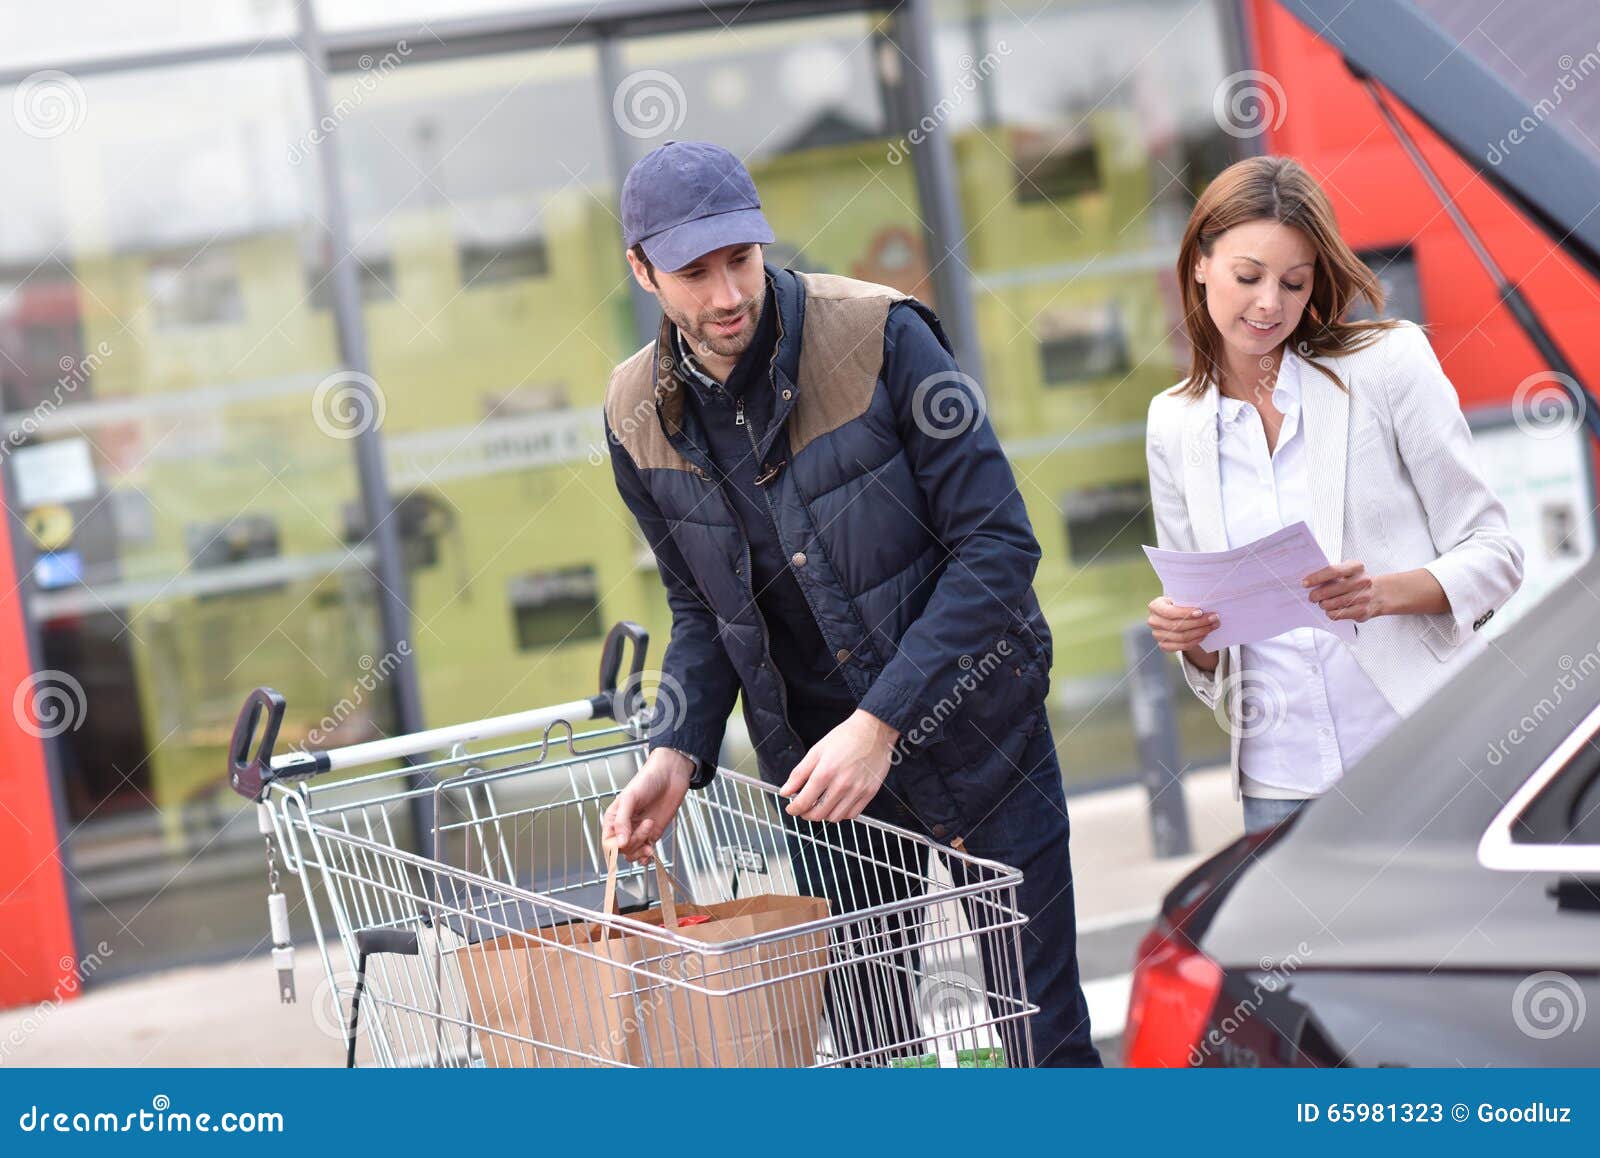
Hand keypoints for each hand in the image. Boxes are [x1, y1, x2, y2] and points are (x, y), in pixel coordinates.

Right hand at [602, 748, 692, 864]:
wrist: (670, 776)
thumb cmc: (647, 780)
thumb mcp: (630, 798)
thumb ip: (622, 821)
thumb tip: (620, 843)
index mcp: (613, 818)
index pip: (608, 842)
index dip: (615, 846)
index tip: (625, 842)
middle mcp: (624, 827)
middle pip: (622, 849)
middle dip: (634, 841)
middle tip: (646, 824)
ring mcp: (638, 832)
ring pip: (632, 853)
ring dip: (642, 848)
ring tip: (651, 828)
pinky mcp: (652, 835)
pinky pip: (644, 854)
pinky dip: (646, 857)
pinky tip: (651, 852)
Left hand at [778, 710, 898, 822]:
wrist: (873, 731)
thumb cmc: (845, 738)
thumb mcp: (816, 751)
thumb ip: (799, 773)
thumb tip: (786, 791)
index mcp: (825, 772)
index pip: (804, 802)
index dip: (794, 809)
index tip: (791, 808)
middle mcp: (841, 784)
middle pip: (818, 814)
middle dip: (806, 814)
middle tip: (804, 808)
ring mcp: (857, 790)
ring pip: (835, 817)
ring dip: (824, 815)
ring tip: (821, 805)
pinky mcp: (869, 793)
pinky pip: (852, 814)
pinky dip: (842, 813)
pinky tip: (838, 803)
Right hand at [1147, 596, 1220, 654]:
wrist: (1173, 616)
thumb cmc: (1178, 605)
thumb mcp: (1179, 599)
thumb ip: (1188, 601)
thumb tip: (1207, 606)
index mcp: (1155, 606)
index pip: (1169, 612)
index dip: (1185, 613)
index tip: (1200, 612)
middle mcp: (1153, 621)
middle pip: (1178, 626)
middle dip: (1198, 622)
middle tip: (1214, 618)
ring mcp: (1157, 635)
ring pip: (1182, 637)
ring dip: (1200, 632)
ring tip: (1212, 626)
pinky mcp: (1163, 645)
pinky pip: (1182, 646)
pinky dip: (1195, 641)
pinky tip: (1204, 635)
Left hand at [1304, 560, 1384, 621]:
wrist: (1379, 593)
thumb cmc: (1356, 581)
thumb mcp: (1348, 571)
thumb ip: (1332, 574)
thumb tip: (1309, 581)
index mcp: (1356, 567)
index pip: (1333, 571)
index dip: (1316, 578)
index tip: (1304, 583)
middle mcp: (1362, 581)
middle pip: (1330, 590)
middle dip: (1316, 595)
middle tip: (1312, 597)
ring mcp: (1364, 597)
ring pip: (1333, 604)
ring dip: (1323, 605)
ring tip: (1323, 603)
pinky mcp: (1363, 611)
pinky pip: (1338, 614)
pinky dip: (1331, 613)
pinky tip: (1331, 610)